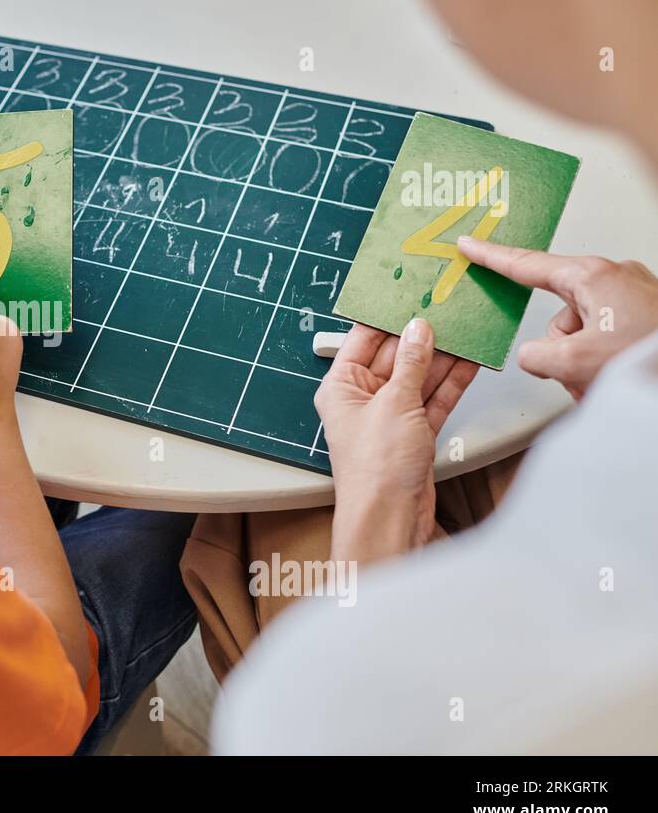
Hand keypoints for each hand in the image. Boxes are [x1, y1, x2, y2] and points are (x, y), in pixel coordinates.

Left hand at [315, 321, 479, 563]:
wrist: (391, 519)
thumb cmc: (375, 470)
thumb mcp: (394, 403)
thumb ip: (411, 364)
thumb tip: (418, 330)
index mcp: (341, 387)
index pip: (364, 340)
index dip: (388, 316)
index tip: (410, 293)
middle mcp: (363, 400)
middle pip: (397, 356)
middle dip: (424, 334)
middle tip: (449, 307)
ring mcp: (391, 417)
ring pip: (420, 377)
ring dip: (444, 356)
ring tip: (468, 327)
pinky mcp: (415, 434)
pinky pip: (435, 398)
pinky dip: (453, 381)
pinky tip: (471, 360)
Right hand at [458, 236, 657, 398]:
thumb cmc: (650, 357)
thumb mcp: (575, 363)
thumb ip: (537, 357)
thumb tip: (537, 356)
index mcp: (593, 277)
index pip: (527, 265)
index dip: (492, 257)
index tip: (470, 245)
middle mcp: (615, 279)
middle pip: (559, 317)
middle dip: (563, 353)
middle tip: (580, 373)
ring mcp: (636, 297)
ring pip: (583, 333)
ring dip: (586, 364)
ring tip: (608, 380)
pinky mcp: (649, 316)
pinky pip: (609, 338)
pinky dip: (606, 363)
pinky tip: (619, 379)